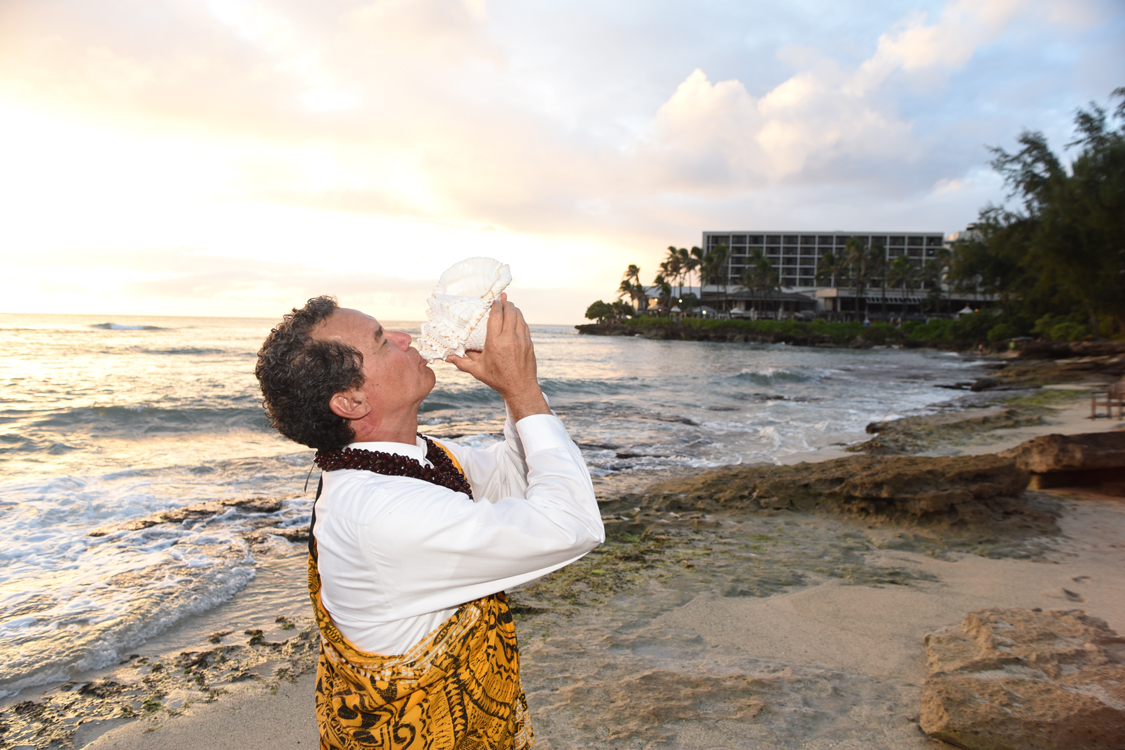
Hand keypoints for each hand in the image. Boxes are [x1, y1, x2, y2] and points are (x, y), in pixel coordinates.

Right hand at [447, 295, 549, 420]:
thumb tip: (447, 357)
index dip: (495, 305)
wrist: (520, 388)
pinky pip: (525, 326)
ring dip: (514, 309)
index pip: (496, 316)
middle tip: (502, 299)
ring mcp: (521, 340)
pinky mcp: (529, 343)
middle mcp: (509, 339)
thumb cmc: (497, 379)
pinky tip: (516, 318)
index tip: (493, 300)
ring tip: (509, 306)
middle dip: (506, 303)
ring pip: (519, 317)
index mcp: (494, 343)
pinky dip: (520, 319)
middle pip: (509, 312)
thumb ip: (461, 362)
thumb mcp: (477, 371)